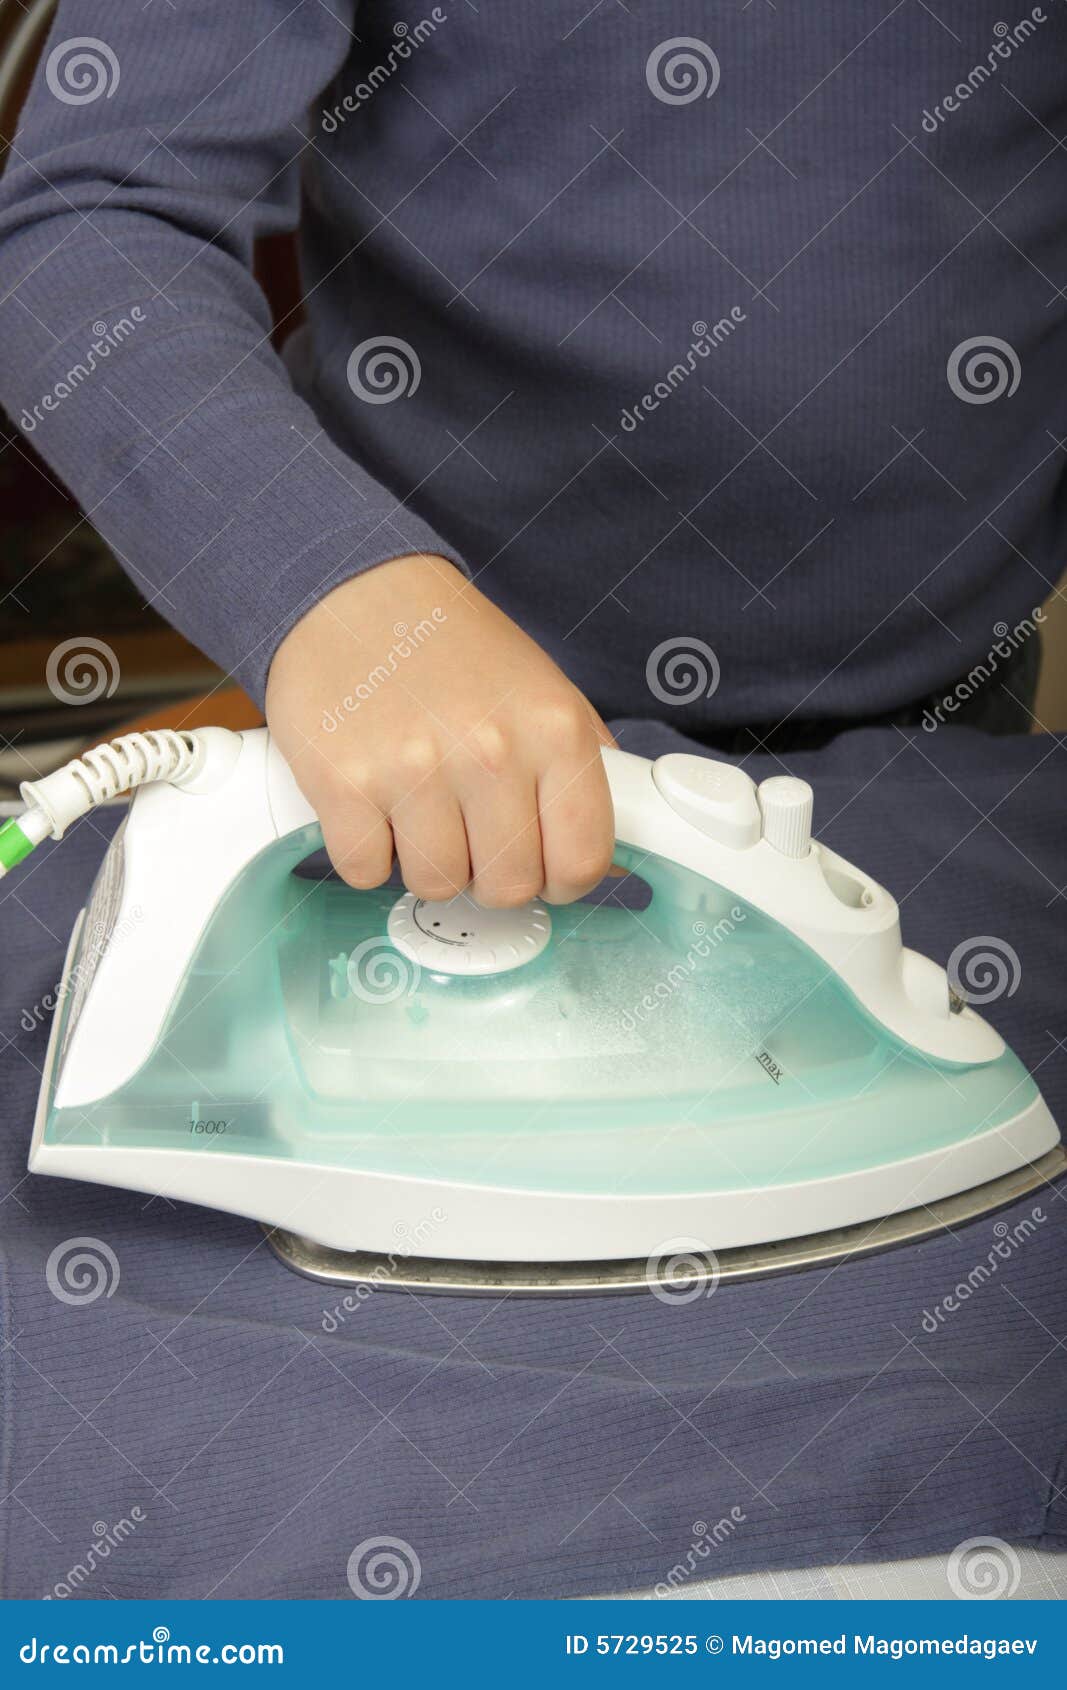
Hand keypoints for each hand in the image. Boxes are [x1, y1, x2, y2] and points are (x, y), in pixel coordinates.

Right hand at [265, 554, 615, 905]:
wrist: (357, 594)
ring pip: (436, 885)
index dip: (563, 880)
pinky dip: (368, 852)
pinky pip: (365, 871)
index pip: (582, 861)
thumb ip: (583, 772)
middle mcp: (489, 751)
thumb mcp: (544, 692)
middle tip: (472, 830)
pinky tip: (374, 804)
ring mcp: (413, 769)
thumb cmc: (455, 651)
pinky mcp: (342, 783)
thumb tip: (611, 858)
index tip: (544, 869)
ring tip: (421, 806)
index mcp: (554, 729)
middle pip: (508, 887)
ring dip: (428, 861)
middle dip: (490, 873)